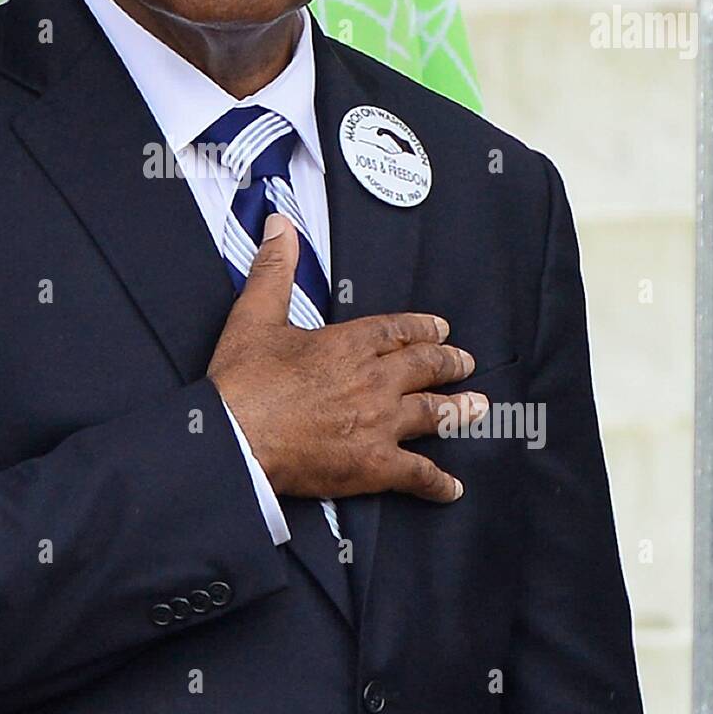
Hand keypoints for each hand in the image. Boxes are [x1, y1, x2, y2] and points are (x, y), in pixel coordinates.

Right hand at [207, 215, 485, 502]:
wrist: (235, 437)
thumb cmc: (243, 381)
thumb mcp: (254, 315)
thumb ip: (274, 269)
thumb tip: (280, 226)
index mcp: (349, 343)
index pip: (398, 331)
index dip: (422, 329)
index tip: (440, 328)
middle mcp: (374, 381)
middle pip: (425, 368)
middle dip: (449, 363)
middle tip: (465, 362)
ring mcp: (378, 424)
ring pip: (432, 414)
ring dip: (458, 410)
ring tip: (477, 408)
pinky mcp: (373, 465)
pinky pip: (418, 474)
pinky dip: (438, 482)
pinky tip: (452, 488)